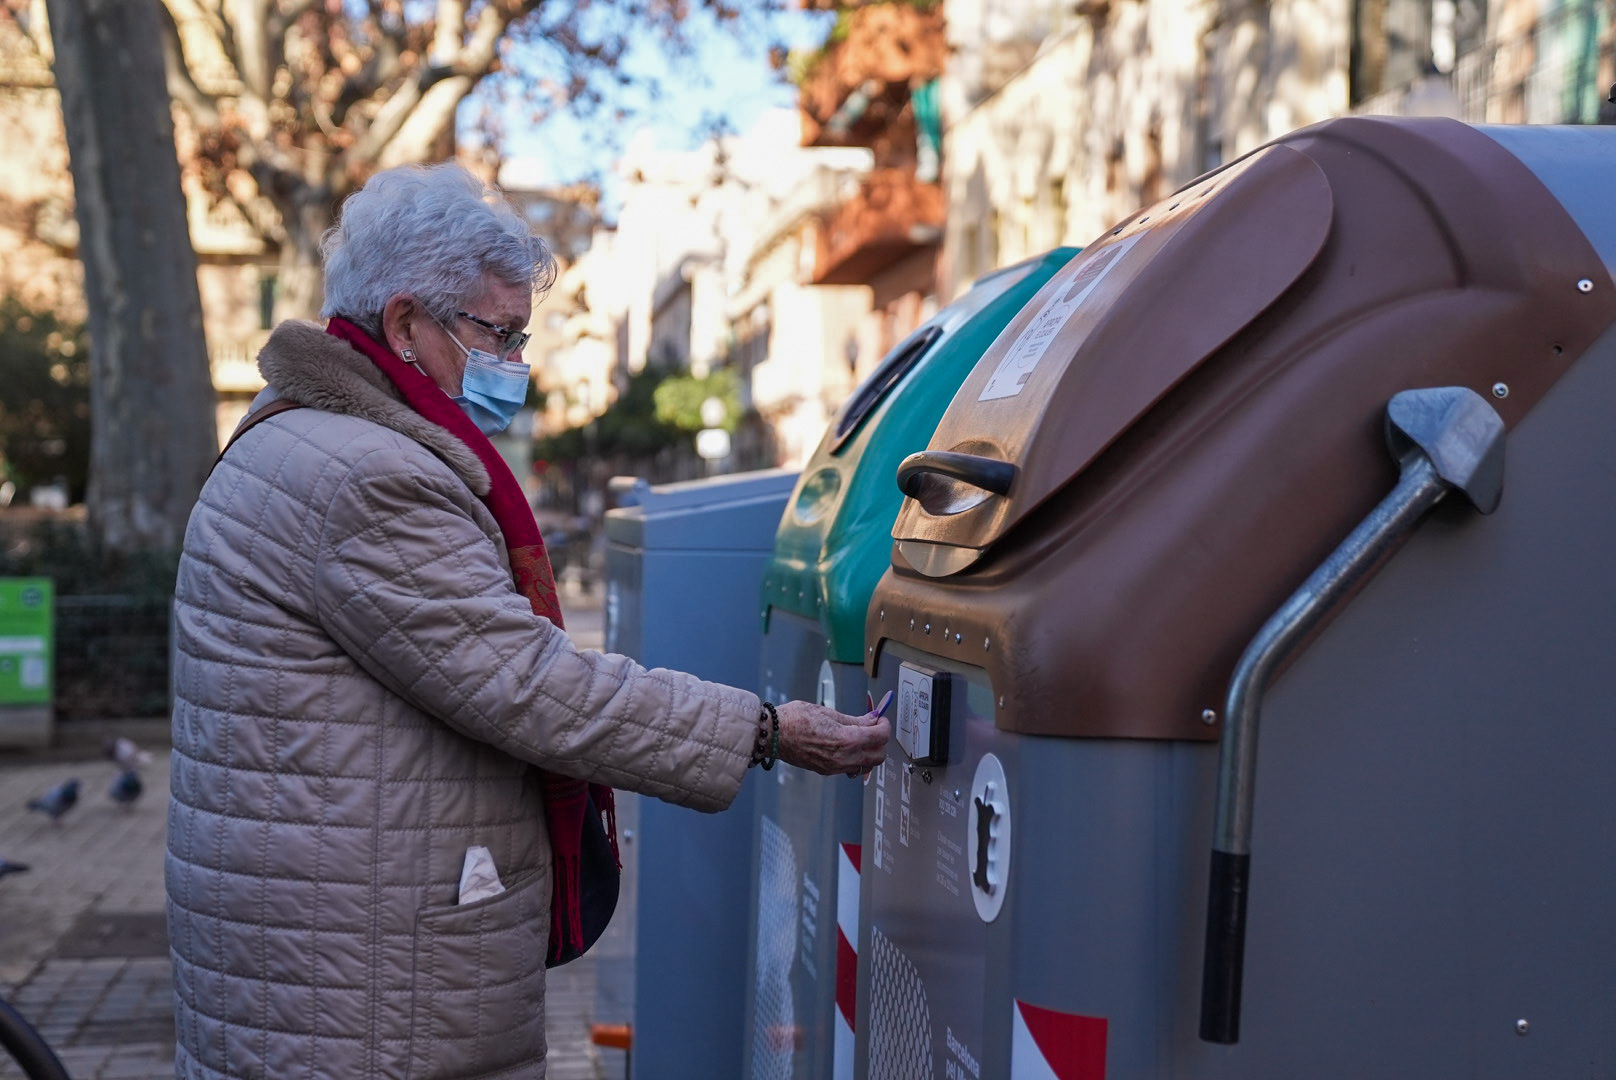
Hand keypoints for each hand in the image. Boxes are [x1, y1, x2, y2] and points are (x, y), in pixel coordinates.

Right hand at [774, 700, 889, 777]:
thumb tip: (871, 720)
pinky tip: (848, 745)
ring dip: (870, 751)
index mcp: (846, 740)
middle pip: (879, 756)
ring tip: (861, 735)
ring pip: (867, 765)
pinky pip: (851, 768)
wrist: (773, 735)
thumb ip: (854, 719)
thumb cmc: (795, 719)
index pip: (880, 736)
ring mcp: (835, 767)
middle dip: (881, 741)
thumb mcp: (828, 712)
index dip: (884, 725)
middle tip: (874, 727)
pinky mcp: (827, 771)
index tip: (880, 719)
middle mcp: (843, 758)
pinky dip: (856, 758)